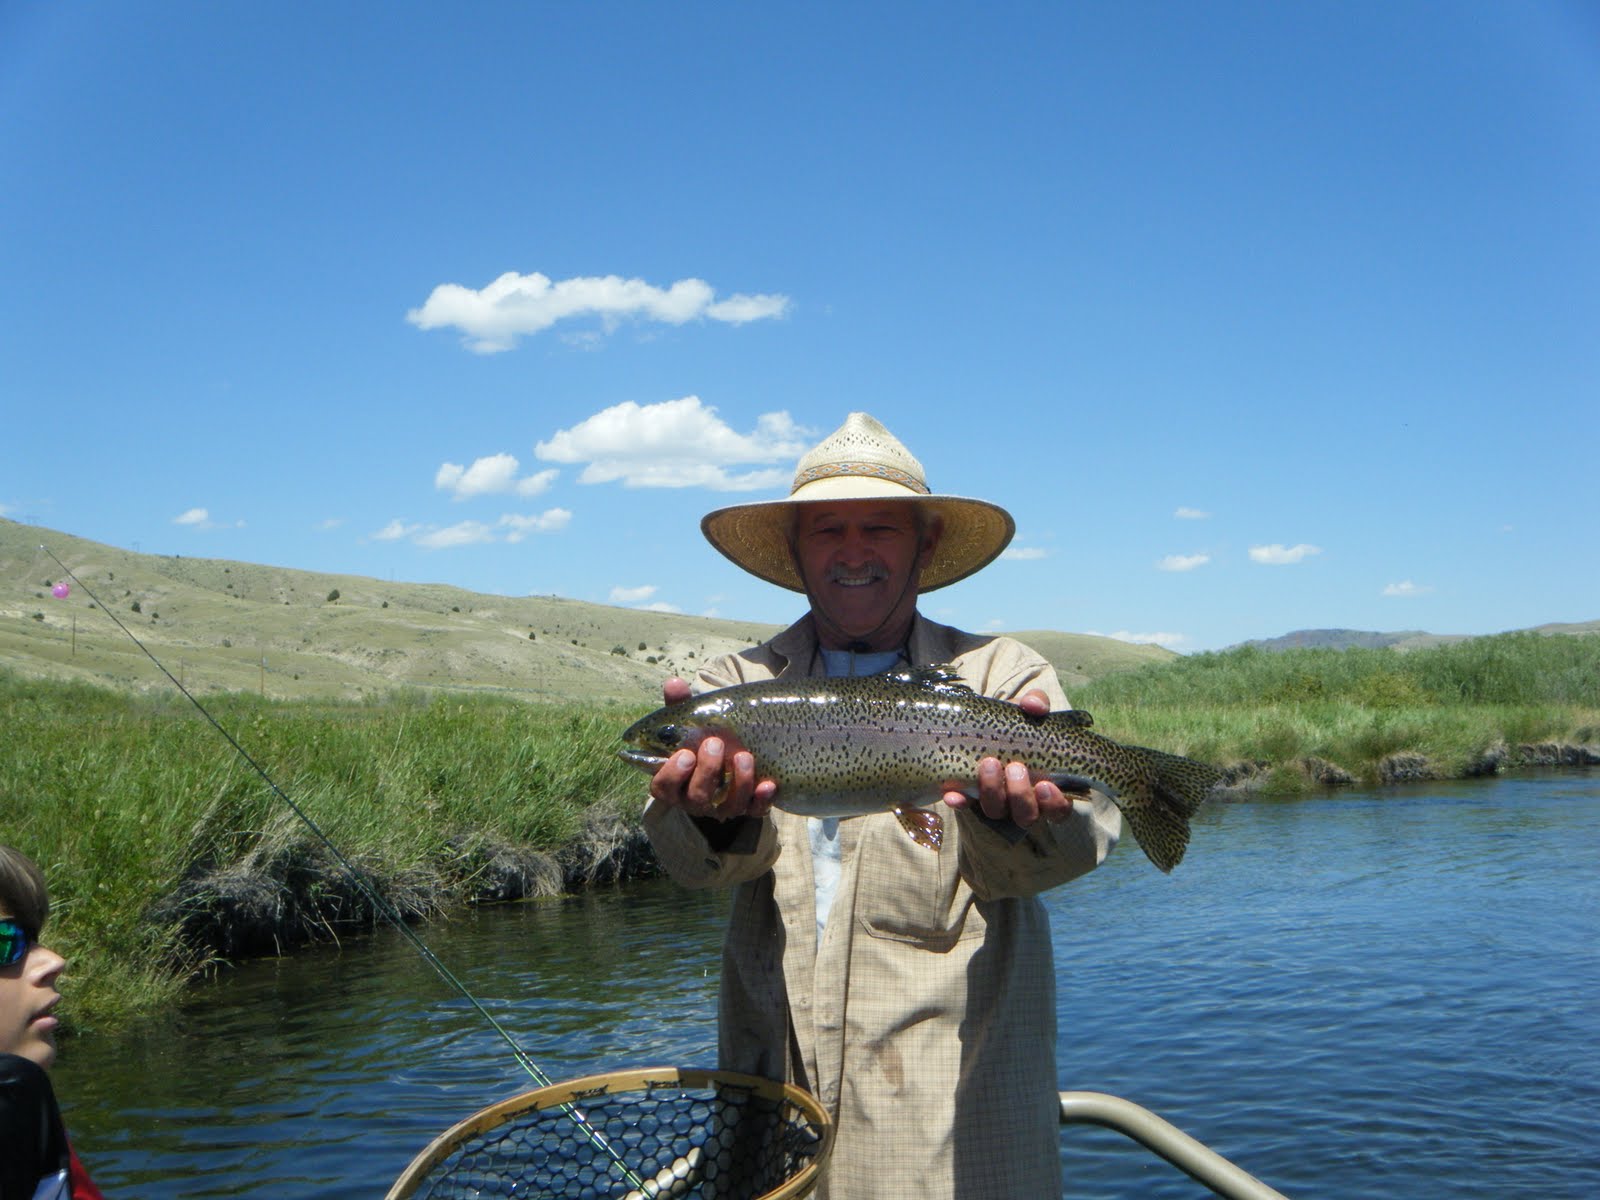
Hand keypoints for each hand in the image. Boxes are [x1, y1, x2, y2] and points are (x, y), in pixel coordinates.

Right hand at [647, 678, 776, 819]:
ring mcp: (722, 806)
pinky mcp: (748, 808)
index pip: (663, 788)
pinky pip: (755, 811)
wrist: (729, 757)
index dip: (672, 775)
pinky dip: (762, 800)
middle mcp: (695, 799)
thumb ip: (680, 706)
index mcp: (674, 781)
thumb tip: (674, 682)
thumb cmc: (701, 739)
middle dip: (707, 771)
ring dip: (738, 783)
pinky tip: (768, 783)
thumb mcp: (689, 723)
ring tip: (744, 756)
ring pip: (727, 806)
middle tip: (715, 744)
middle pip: (696, 797)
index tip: (685, 754)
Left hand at [943, 689, 1072, 826]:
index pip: (1059, 808)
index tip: (1045, 785)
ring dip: (993, 791)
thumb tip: (1033, 705)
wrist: (983, 724)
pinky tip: (952, 794)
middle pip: (1026, 815)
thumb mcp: (1029, 711)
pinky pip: (965, 806)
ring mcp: (997, 802)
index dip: (1054, 803)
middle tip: (1015, 768)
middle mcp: (1024, 802)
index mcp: (1048, 787)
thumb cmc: (1017, 722)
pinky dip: (960, 801)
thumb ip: (1037, 703)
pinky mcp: (971, 797)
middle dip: (1020, 794)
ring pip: (997, 811)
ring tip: (989, 764)